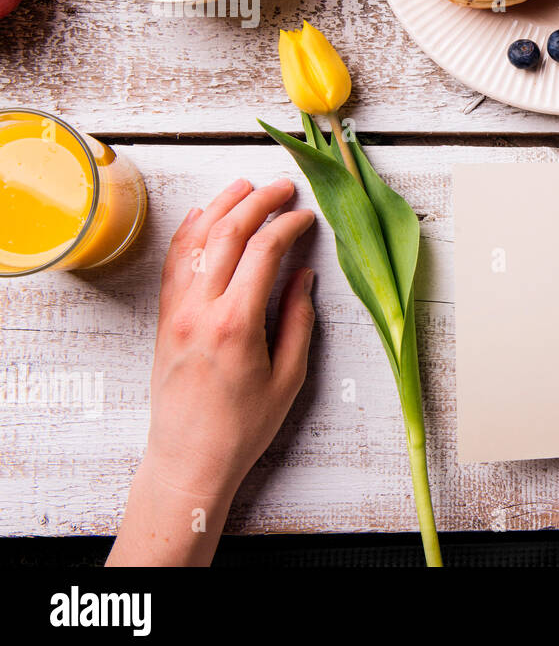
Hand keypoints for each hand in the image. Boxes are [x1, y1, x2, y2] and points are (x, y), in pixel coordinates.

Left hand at [108, 178, 316, 565]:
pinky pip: (173, 262)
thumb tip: (303, 276)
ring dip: (221, 206)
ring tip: (244, 187)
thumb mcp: (289, 377)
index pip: (263, 251)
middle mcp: (200, 311)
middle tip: (282, 187)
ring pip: (194, 240)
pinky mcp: (164, 318)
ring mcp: (175, 312)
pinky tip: (204, 215)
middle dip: (257, 202)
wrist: (190, 458)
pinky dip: (189, 231)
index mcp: (236, 324)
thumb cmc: (242, 426)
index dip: (288, 225)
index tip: (306, 217)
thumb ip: (298, 320)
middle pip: (227, 234)